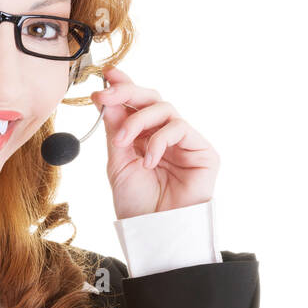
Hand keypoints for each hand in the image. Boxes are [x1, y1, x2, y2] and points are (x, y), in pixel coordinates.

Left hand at [91, 66, 219, 219]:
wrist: (154, 232)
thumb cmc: (137, 205)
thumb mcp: (118, 163)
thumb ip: (116, 130)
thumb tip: (107, 98)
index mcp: (143, 137)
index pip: (135, 104)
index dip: (123, 85)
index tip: (105, 75)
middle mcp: (164, 135)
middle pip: (150, 98)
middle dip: (126, 92)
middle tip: (106, 96)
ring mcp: (184, 141)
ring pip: (163, 108)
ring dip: (137, 120)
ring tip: (123, 142)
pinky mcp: (202, 150)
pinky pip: (179, 127)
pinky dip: (159, 140)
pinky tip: (149, 161)